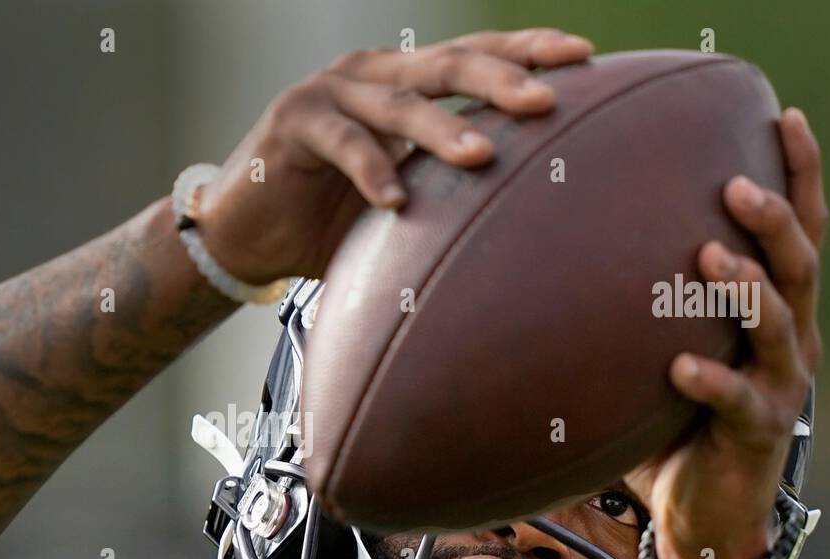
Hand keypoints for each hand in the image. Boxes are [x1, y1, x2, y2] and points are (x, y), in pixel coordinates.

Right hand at [192, 29, 593, 284]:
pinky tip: (396, 202)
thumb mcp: (401, 199)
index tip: (584, 57)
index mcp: (403, 80)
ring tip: (484, 155)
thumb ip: (447, 190)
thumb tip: (528, 214)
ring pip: (397, 102)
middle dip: (501, 79)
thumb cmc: (329, 219)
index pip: (474, 55)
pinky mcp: (292, 122)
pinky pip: (341, 143)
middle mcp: (371, 74)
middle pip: (447, 64)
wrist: (245, 235)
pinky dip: (370, 171)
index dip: (525, 52)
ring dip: (443, 128)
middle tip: (547, 101)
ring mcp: (329, 92)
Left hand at [626, 108, 826, 558]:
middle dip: (772, 220)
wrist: (703, 512)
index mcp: (775, 309)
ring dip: (746, 286)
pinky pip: (737, 399)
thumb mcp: (660, 354)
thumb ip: (637, 310)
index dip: (798, 175)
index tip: (782, 118)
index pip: (797, 231)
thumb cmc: (675, 422)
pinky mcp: (758, 430)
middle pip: (798, 264)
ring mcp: (779, 384)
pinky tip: (680, 365)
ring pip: (780, 322)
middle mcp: (789, 338)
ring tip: (709, 256)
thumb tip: (559, 252)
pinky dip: (710, 379)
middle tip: (734, 186)